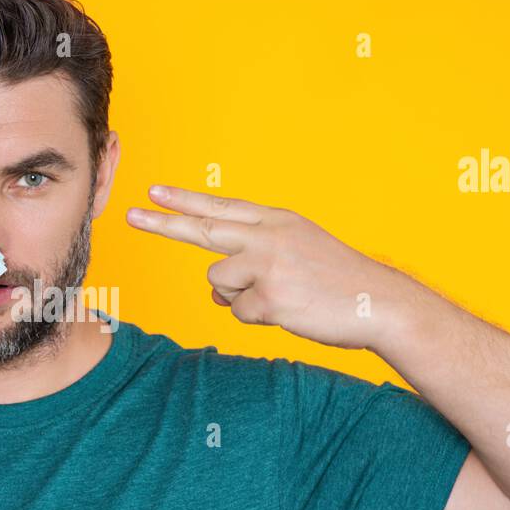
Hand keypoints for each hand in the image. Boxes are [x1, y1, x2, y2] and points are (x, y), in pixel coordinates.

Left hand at [126, 185, 421, 350]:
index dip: (186, 200)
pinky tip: (288, 310)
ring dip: (238, 296)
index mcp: (276, 221)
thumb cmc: (338, 280)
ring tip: (280, 295)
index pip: (221, 207)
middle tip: (130, 215)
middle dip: (163, 224)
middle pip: (203, 229)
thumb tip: (215, 287)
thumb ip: (255, 255)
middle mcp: (268, 236)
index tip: (154, 191)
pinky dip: (256, 317)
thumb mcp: (299, 248)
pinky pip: (238, 312)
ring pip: (218, 283)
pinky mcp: (269, 296)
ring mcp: (267, 264)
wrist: (378, 302)